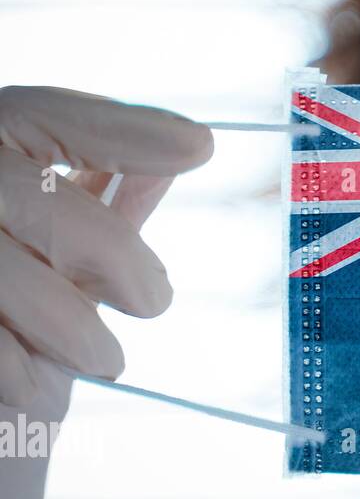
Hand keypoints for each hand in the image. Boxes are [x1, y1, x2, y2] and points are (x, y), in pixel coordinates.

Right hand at [0, 86, 212, 405]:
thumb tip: (175, 154)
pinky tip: (33, 386)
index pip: (38, 112)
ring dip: (73, 328)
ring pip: (5, 272)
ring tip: (105, 357)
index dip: (119, 126)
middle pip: (29, 192)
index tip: (200, 147)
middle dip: (110, 251)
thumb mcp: (53, 257)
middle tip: (156, 301)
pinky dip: (17, 369)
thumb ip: (98, 203)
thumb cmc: (9, 325)